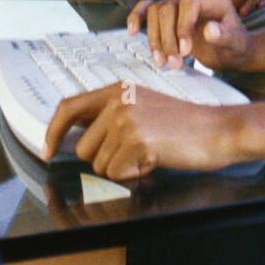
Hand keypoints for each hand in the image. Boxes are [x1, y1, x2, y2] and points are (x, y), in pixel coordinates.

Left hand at [42, 82, 229, 178]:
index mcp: (118, 89)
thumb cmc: (184, 124)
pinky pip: (117, 174)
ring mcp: (126, 119)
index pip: (69, 107)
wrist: (218, 129)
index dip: (53, 131)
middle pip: (83, 147)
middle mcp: (118, 100)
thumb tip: (76, 137)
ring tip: (150, 152)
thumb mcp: (143, 106)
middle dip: (105, 159)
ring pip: (100, 164)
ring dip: (122, 168)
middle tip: (135, 152)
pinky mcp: (137, 140)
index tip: (47, 149)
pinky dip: (135, 175)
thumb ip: (110, 115)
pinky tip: (155, 159)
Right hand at [127, 0, 253, 73]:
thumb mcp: (237, 44)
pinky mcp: (169, 15)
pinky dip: (137, 17)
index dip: (183, 26)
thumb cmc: (236, 46)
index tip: (185, 51)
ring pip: (156, 12)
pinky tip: (131, 30)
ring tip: (162, 62)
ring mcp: (180, 3)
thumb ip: (225, 36)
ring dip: (155, 39)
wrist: (232, 51)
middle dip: (168, 38)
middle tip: (174, 64)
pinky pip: (148, 8)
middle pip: (169, 8)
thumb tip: (209, 30)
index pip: (190, 2)